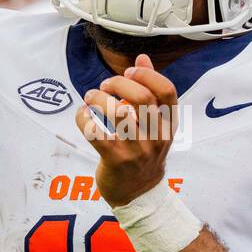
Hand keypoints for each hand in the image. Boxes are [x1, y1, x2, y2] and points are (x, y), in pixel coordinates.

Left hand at [75, 54, 177, 206]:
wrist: (140, 194)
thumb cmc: (145, 153)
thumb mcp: (155, 124)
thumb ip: (150, 90)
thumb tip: (142, 57)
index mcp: (168, 124)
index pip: (167, 91)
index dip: (147, 74)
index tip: (129, 70)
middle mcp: (156, 136)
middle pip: (142, 98)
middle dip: (119, 83)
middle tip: (105, 85)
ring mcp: (137, 150)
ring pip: (119, 113)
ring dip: (99, 98)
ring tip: (91, 97)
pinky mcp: (115, 160)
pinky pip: (96, 132)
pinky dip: (84, 118)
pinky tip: (83, 115)